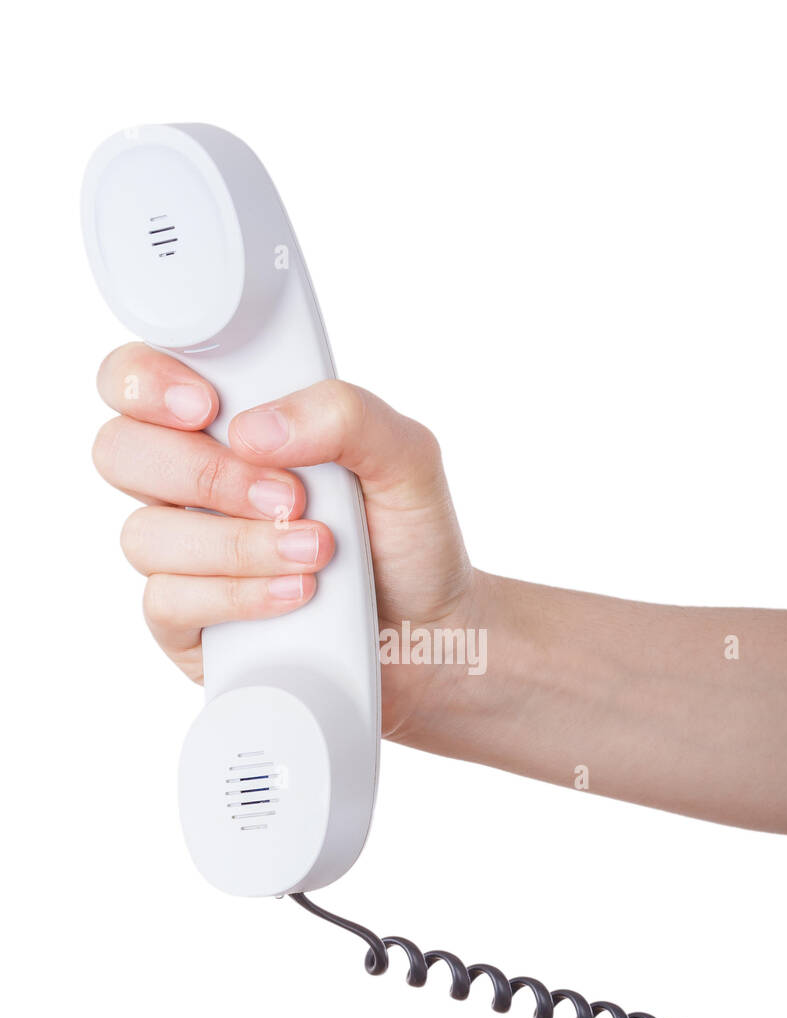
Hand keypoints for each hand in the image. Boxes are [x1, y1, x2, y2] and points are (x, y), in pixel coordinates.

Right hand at [92, 344, 476, 738]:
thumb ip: (347, 415)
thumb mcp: (407, 458)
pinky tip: (295, 594)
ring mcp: (182, 556)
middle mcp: (191, 485)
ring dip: (234, 543)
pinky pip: (166, 602)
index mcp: (228, 422)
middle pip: (118, 451)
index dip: (146, 381)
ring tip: (316, 551)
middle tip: (287, 494)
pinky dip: (235, 595)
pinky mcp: (186, 624)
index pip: (135, 377)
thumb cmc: (408, 538)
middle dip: (202, 471)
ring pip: (144, 535)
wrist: (432, 635)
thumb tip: (256, 431)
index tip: (205, 404)